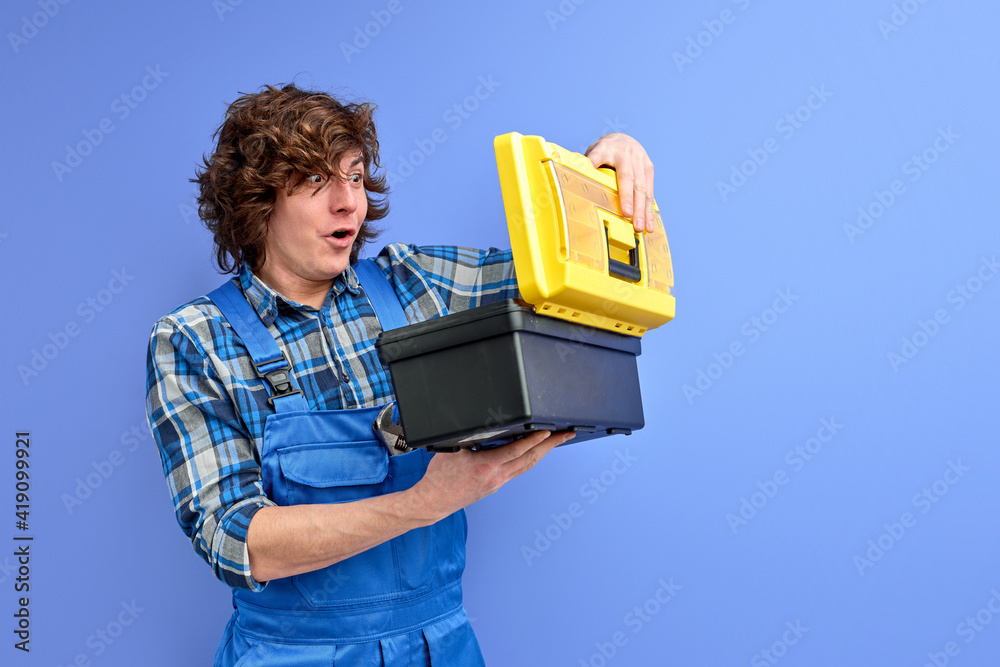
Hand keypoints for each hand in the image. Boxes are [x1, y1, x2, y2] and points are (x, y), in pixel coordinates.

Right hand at [407, 431, 574, 521]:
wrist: (433, 502)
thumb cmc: (439, 478)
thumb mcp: (452, 449)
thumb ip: (468, 434)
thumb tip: (478, 418)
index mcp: (486, 467)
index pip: (516, 450)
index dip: (534, 440)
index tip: (548, 431)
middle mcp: (496, 477)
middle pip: (530, 459)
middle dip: (551, 446)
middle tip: (566, 434)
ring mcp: (497, 483)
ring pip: (526, 466)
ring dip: (543, 452)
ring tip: (556, 441)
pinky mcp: (494, 486)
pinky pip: (517, 470)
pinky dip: (529, 459)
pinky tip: (532, 452)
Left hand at [585, 133, 656, 232]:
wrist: (623, 139)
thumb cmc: (605, 150)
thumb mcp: (592, 152)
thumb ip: (586, 165)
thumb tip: (571, 178)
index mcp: (609, 149)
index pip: (611, 169)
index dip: (618, 190)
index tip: (622, 209)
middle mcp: (628, 154)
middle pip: (632, 182)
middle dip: (633, 204)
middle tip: (633, 223)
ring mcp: (641, 161)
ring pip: (643, 189)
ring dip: (644, 211)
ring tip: (642, 229)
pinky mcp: (649, 169)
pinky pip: (650, 191)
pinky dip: (649, 209)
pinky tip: (649, 224)